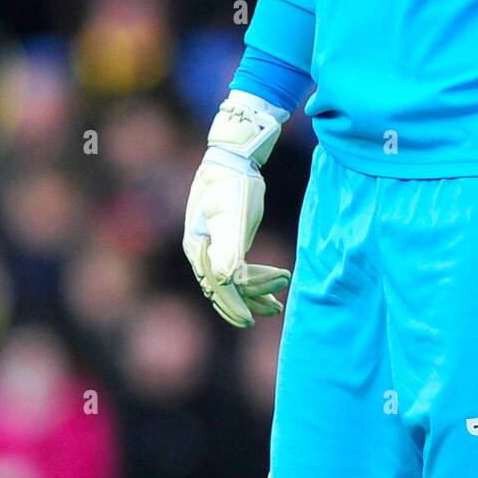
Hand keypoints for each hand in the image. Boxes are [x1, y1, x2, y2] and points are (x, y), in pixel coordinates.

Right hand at [183, 91, 290, 327]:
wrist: (234, 157)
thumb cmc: (234, 184)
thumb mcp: (234, 214)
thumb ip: (230, 247)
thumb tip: (229, 280)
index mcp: (199, 248)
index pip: (216, 285)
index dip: (233, 304)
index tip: (251, 319)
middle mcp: (202, 251)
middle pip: (223, 287)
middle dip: (248, 301)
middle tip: (276, 309)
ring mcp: (214, 246)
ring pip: (231, 281)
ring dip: (255, 293)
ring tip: (278, 305)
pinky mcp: (227, 239)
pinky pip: (238, 269)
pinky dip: (255, 279)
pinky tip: (273, 281)